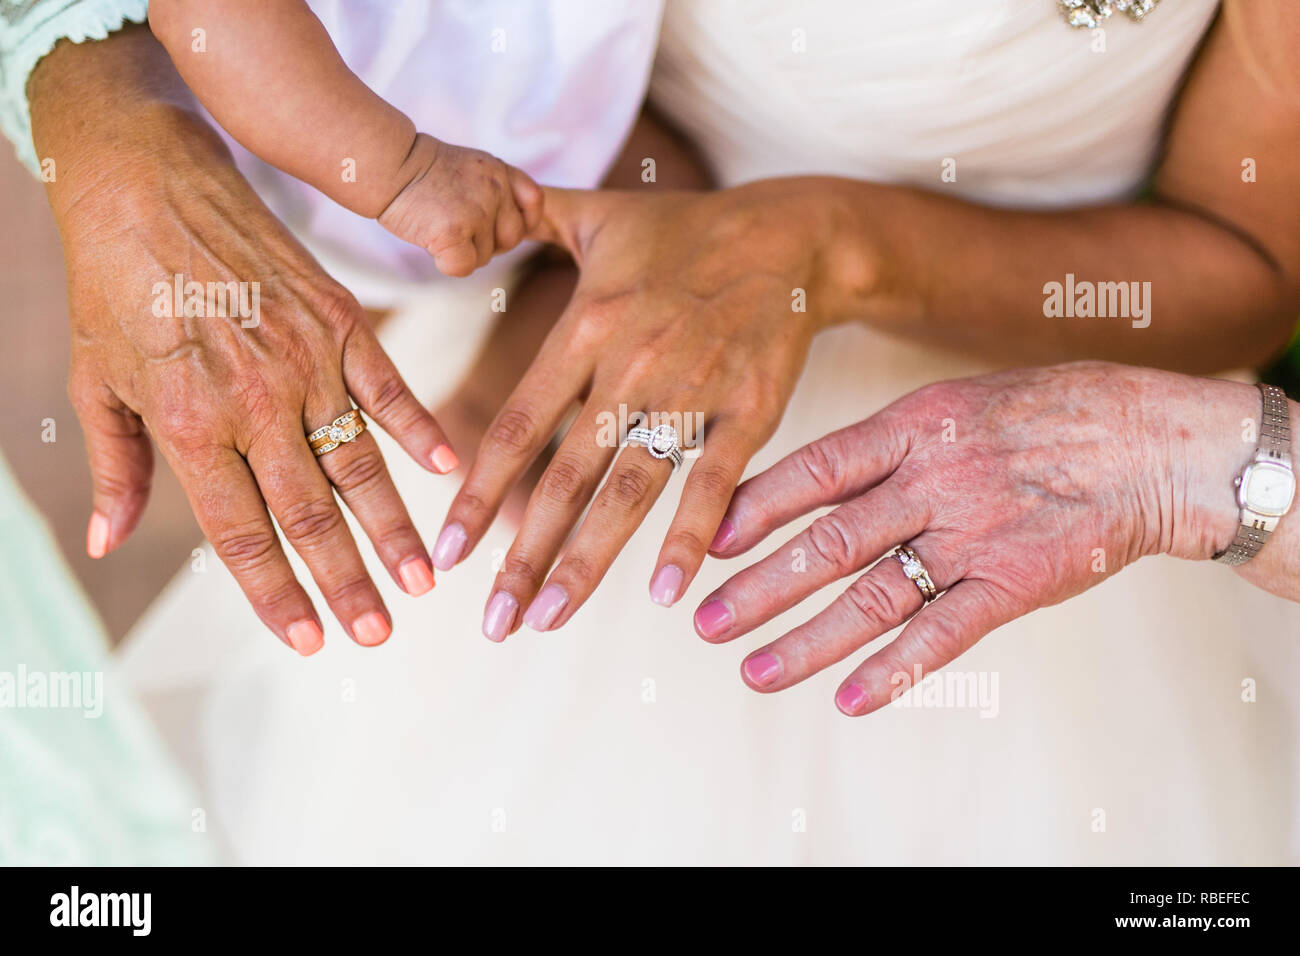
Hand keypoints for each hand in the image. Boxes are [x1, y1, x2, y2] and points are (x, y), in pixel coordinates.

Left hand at [32, 32, 454, 653]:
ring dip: (395, 531)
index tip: (309, 641)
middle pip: (312, 515)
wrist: (148, 183)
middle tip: (378, 635)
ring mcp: (306, 361)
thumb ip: (114, 467)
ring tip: (423, 581)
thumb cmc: (114, 285)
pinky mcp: (341, 323)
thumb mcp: (95, 381)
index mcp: (190, 424)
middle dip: (348, 584)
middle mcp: (255, 402)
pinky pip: (390, 389)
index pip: (243, 534)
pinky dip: (422, 432)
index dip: (277, 594)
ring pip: (360, 466)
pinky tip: (449, 472)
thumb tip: (109, 540)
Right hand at [378, 134, 542, 276]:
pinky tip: (430, 240)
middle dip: (486, 242)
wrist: (386, 163)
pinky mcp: (455, 233)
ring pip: (485, 257)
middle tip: (455, 225)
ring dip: (462, 251)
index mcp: (500, 171)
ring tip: (436, 224)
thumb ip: (494, 190)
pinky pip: (463, 267)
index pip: (534, 203)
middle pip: (511, 239)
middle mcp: (495, 189)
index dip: (520, 221)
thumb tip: (509, 231)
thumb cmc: (419, 170)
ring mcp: (477, 211)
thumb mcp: (470, 166)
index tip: (496, 223)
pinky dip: (446, 262)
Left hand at [432, 182, 840, 639]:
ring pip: (629, 492)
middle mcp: (631, 365)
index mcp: (587, 326)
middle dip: (524, 556)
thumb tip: (448, 222)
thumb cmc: (684, 229)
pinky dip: (688, 540)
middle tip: (492, 623)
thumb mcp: (592, 212)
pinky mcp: (750, 412)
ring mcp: (692, 391)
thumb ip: (518, 219)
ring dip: (587, 563)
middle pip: (565, 478)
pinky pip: (712, 484)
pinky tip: (667, 596)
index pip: (518, 426)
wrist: (792, 236)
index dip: (479, 494)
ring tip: (548, 620)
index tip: (449, 552)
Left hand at [694, 362, 1250, 714]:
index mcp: (912, 428)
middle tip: (705, 622)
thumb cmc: (1043, 416)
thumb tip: (808, 482)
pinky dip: (894, 671)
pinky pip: (944, 634)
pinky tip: (849, 701)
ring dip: (807, 640)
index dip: (755, 507)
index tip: (708, 540)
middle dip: (760, 586)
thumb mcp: (955, 401)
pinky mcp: (1015, 583)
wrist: (1148, 439)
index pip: (815, 469)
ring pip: (873, 595)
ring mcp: (974, 534)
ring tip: (752, 672)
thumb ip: (886, 445)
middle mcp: (934, 481)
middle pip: (829, 541)